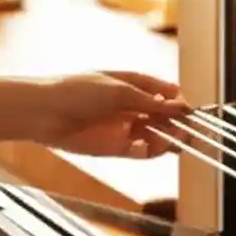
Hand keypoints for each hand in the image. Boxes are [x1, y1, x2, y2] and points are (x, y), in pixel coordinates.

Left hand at [35, 71, 190, 157]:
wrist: (43, 112)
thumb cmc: (76, 91)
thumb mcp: (119, 91)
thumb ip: (151, 101)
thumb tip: (180, 106)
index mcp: (132, 84)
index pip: (165, 92)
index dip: (179, 101)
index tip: (190, 110)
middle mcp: (131, 106)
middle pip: (163, 116)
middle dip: (178, 123)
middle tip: (191, 130)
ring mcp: (123, 127)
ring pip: (155, 135)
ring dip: (168, 139)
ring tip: (177, 141)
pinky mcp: (114, 147)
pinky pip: (139, 151)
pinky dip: (148, 151)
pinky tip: (148, 147)